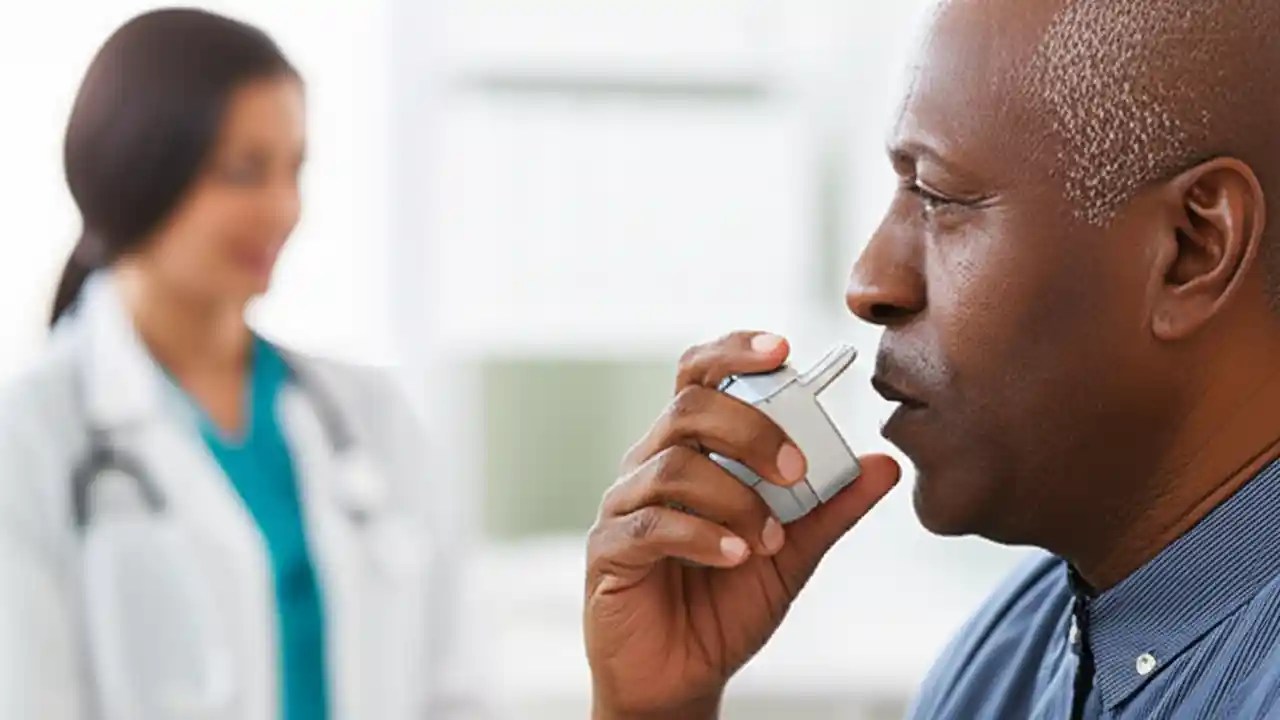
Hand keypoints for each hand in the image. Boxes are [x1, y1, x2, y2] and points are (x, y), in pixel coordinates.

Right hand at [584, 331, 900, 718]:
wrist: (683, 677)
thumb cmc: (724, 605)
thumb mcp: (792, 554)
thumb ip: (829, 507)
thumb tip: (882, 464)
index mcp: (690, 451)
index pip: (700, 377)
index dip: (733, 353)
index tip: (782, 351)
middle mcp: (650, 465)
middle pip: (690, 409)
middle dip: (752, 431)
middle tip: (796, 471)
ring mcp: (623, 505)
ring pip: (673, 465)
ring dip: (734, 497)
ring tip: (768, 540)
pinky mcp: (609, 549)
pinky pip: (651, 523)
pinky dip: (703, 535)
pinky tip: (736, 556)